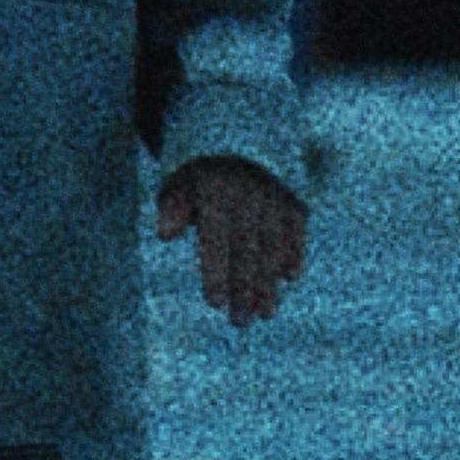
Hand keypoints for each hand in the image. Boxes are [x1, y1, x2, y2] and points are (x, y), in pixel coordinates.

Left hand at [157, 154, 305, 325]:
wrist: (240, 137)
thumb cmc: (201, 175)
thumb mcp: (178, 182)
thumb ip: (171, 207)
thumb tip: (164, 235)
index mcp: (215, 191)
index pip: (216, 239)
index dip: (215, 272)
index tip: (214, 303)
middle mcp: (248, 194)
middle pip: (247, 250)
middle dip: (244, 289)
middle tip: (240, 322)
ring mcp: (273, 196)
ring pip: (272, 245)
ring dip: (270, 281)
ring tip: (265, 313)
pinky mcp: (292, 198)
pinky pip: (295, 229)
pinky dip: (293, 252)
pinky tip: (289, 278)